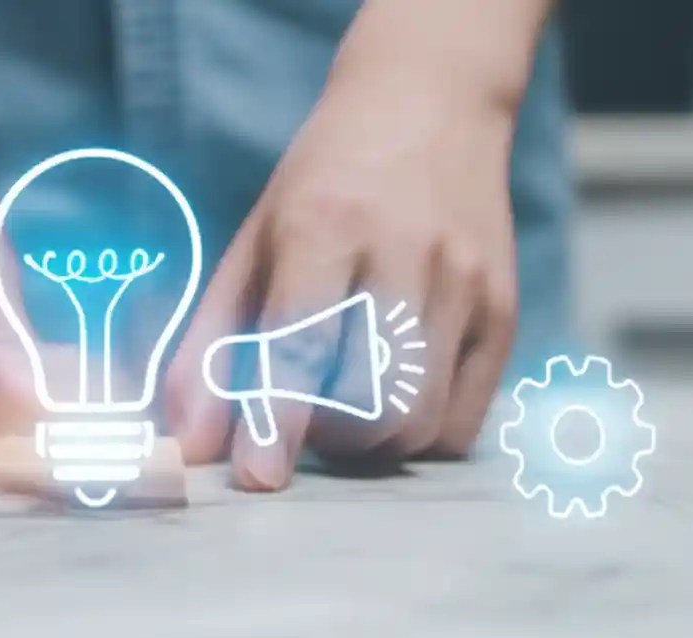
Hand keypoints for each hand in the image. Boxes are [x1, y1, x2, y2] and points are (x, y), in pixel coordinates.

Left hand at [166, 76, 518, 490]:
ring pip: (419, 422)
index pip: (302, 345)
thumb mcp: (250, 249)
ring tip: (344, 405)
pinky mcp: (505, 310)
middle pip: (370, 404)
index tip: (259, 477)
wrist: (430, 106)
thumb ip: (210, 348)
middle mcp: (406, 253)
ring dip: (369, 444)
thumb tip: (187, 448)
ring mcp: (467, 284)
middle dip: (324, 437)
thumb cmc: (321, 187)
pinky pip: (462, 423)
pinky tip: (391, 395)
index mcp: (326, 226)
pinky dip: (415, 434)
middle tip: (304, 416)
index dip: (276, 421)